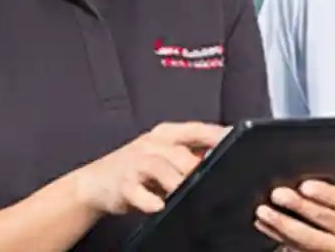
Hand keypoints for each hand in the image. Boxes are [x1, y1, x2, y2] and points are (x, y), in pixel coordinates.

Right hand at [71, 121, 229, 215]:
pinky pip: (139, 194)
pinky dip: (151, 201)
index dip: (219, 135)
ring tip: (189, 193)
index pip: (198, 130)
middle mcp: (151, 144)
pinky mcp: (123, 185)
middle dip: (198, 167)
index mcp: (165, 134)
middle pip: (181, 153)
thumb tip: (227, 154)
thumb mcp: (163, 153)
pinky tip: (159, 206)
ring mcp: (135, 164)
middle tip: (217, 179)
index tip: (240, 142)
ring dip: (177, 183)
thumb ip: (191, 152)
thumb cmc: (136, 167)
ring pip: (162, 170)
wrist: (95, 182)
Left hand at [254, 180, 334, 250]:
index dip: (325, 193)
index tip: (305, 186)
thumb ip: (324, 188)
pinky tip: (266, 226)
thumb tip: (296, 179)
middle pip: (326, 219)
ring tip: (264, 212)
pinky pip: (298, 249)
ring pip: (310, 239)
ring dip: (283, 224)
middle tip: (278, 194)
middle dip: (299, 206)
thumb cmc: (333, 206)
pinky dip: (279, 236)